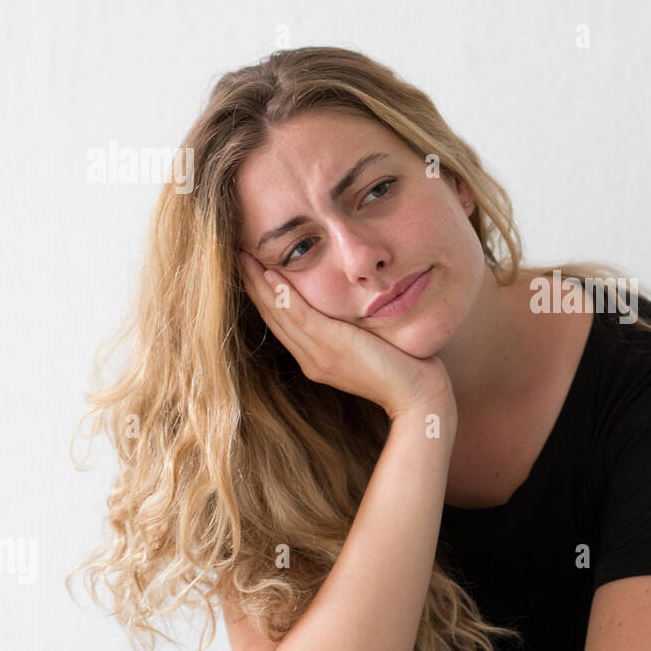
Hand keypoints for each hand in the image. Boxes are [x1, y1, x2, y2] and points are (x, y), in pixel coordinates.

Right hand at [235, 250, 453, 419]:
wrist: (417, 396)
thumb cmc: (402, 368)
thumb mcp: (368, 345)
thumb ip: (351, 329)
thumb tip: (349, 307)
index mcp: (315, 358)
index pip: (280, 321)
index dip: (260, 294)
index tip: (247, 267)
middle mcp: (310, 358)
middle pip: (271, 316)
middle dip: (250, 285)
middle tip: (233, 254)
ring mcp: (319, 354)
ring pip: (278, 314)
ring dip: (257, 284)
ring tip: (241, 256)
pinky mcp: (333, 346)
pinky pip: (300, 316)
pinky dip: (282, 295)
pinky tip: (269, 275)